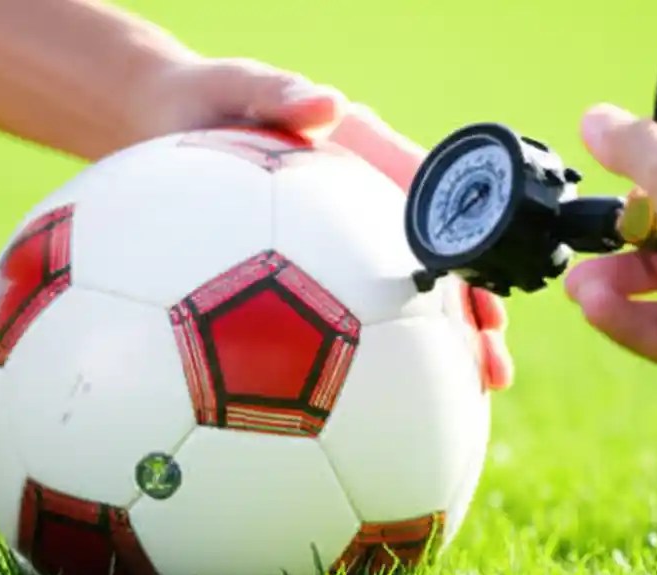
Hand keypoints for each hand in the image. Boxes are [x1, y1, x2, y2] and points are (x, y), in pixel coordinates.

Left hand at [136, 57, 513, 390]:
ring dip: (437, 344)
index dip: (464, 243)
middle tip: (491, 361)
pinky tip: (383, 404)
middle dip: (470, 308)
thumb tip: (326, 105)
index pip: (431, 201)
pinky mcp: (312, 272)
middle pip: (433, 258)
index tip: (484, 286)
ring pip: (401, 297)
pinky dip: (374, 357)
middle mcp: (363, 202)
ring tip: (472, 390)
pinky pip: (349, 317)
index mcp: (362, 154)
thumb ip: (279, 93)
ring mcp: (340, 242)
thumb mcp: (239, 88)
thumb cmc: (203, 99)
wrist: (165, 122)